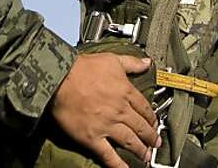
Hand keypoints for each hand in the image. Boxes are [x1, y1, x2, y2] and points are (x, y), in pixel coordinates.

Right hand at [48, 53, 157, 167]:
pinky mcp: (92, 138)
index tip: (155, 122)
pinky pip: (108, 155)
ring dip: (140, 150)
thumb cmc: (83, 68)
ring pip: (130, 141)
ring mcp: (107, 126)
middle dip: (151, 136)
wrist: (60, 78)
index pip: (144, 107)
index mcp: (126, 92)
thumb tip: (146, 62)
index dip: (152, 117)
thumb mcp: (112, 59)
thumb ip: (131, 63)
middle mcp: (120, 110)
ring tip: (146, 156)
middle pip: (141, 126)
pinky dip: (118, 164)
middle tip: (156, 142)